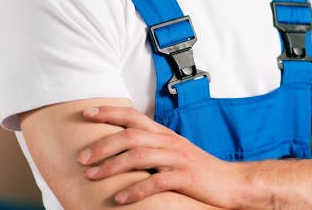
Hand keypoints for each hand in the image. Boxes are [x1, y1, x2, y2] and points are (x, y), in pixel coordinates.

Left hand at [78, 106, 238, 206]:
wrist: (231, 182)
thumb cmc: (198, 170)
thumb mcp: (173, 153)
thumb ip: (150, 147)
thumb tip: (119, 148)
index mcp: (163, 134)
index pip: (133, 116)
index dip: (109, 112)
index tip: (85, 113)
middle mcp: (169, 142)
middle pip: (131, 135)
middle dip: (102, 144)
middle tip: (81, 158)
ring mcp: (178, 158)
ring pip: (140, 156)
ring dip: (112, 166)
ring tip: (91, 177)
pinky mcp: (186, 177)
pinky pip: (157, 182)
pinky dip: (136, 190)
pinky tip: (120, 199)